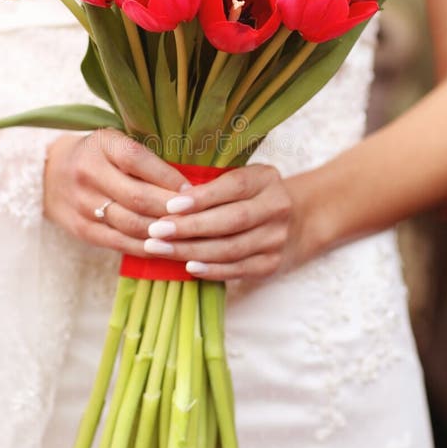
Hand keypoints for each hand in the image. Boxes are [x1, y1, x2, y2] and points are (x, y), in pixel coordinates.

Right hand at [43, 129, 188, 253]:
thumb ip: (146, 156)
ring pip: (132, 224)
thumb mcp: (116, 142)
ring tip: (189, 234)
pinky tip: (169, 248)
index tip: (194, 190)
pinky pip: (121, 243)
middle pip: (138, 197)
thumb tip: (191, 181)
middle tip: (198, 216)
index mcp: (102, 145)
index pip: (139, 161)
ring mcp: (84, 204)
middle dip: (172, 209)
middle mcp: (89, 173)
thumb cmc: (98, 155)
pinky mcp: (83, 230)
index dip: (169, 178)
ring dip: (164, 232)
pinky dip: (149, 248)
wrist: (48, 175)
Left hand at [143, 163, 298, 282]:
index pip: (234, 186)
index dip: (203, 197)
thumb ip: (209, 182)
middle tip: (156, 230)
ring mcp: (276, 238)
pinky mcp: (271, 263)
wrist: (291, 221)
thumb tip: (167, 195)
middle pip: (232, 220)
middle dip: (190, 227)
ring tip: (160, 249)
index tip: (170, 205)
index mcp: (266, 178)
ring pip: (231, 248)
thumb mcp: (236, 178)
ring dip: (192, 250)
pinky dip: (212, 270)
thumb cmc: (245, 195)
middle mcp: (277, 207)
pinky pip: (238, 269)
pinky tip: (188, 267)